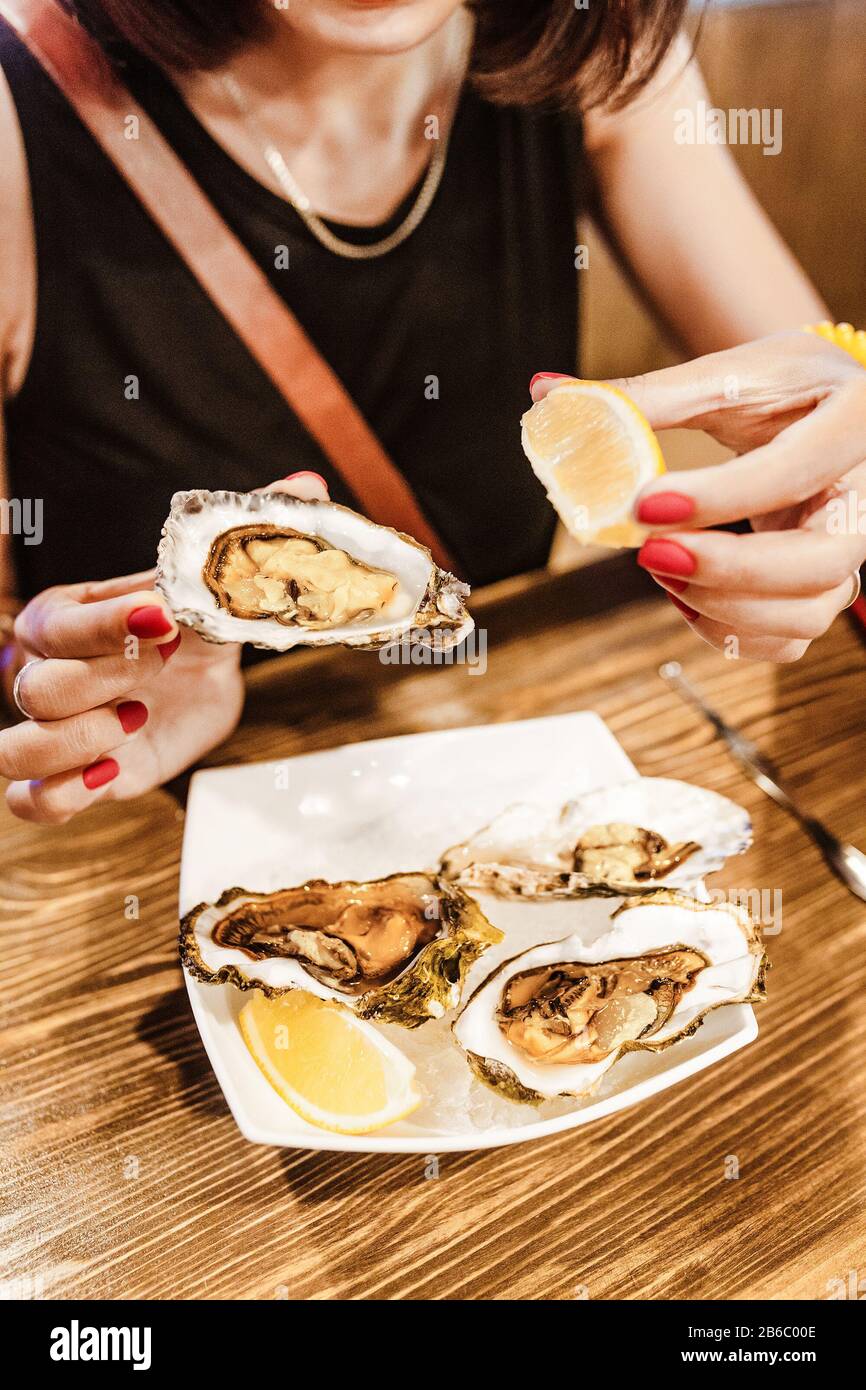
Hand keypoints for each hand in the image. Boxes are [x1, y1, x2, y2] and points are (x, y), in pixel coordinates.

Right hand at [0, 473, 328, 822]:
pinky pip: (31, 802)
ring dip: (78, 744)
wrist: (195, 680)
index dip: (110, 628)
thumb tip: (306, 484)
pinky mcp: (69, 781)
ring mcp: (51, 731)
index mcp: (62, 616)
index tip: (166, 620)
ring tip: (135, 720)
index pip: (60, 625)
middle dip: (105, 685)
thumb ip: (242, 534)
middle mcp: (41, 671)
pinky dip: (66, 793)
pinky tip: (116, 768)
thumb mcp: (211, 582)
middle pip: (37, 690)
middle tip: (161, 672)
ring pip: (14, 751)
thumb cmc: (187, 623)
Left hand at [532, 332, 865, 660]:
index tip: (642, 503)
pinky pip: (789, 638)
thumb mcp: (726, 375)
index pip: (792, 472)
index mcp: (854, 422)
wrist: (826, 408)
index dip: (718, 497)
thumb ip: (643, 394)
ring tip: (657, 563)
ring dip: (722, 606)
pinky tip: (680, 595)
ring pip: (808, 612)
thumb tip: (545, 394)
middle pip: (821, 563)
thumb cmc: (782, 387)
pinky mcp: (826, 586)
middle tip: (649, 553)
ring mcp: (854, 548)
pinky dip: (730, 633)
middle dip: (728, 570)